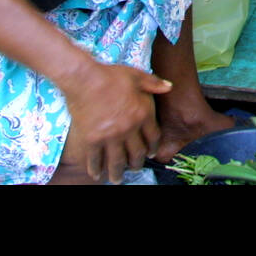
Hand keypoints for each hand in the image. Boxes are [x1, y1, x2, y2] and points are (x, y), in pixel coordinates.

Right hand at [58, 61, 170, 182]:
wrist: (86, 79)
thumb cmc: (112, 76)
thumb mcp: (137, 76)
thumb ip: (154, 83)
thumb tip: (170, 86)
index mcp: (143, 114)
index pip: (153, 137)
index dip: (153, 147)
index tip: (151, 154)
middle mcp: (129, 129)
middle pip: (136, 153)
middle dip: (137, 163)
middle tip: (135, 168)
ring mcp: (111, 136)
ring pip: (117, 161)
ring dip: (118, 173)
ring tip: (117, 179)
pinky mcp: (92, 140)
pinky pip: (95, 159)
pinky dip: (96, 169)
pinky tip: (97, 174)